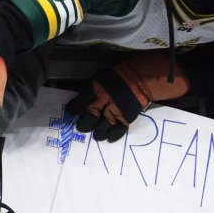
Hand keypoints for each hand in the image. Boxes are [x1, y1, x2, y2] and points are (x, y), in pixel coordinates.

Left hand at [67, 52, 189, 141]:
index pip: (80, 102)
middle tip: (81, 127)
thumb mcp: (102, 78)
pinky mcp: (127, 116)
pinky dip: (113, 134)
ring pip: (102, 125)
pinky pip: (118, 129)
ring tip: (96, 135)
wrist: (142, 78)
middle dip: (84, 124)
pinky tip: (109, 137)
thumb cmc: (119, 75)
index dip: (74, 109)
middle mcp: (104, 100)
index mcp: (96, 88)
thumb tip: (82, 101)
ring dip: (98, 132)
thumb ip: (92, 90)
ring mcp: (116, 109)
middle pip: (89, 115)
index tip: (71, 113)